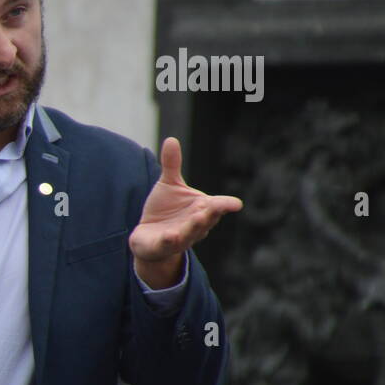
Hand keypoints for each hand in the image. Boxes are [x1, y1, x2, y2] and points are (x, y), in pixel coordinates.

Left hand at [130, 137, 241, 280]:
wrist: (148, 237)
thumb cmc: (165, 210)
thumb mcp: (168, 185)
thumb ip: (172, 165)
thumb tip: (171, 139)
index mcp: (202, 209)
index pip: (218, 207)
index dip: (226, 205)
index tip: (235, 204)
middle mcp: (195, 225)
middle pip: (206, 220)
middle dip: (210, 214)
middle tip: (214, 207)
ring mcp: (181, 238)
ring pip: (190, 233)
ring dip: (194, 227)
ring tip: (198, 218)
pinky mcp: (162, 246)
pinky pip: (168, 244)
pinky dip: (170, 240)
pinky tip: (171, 235)